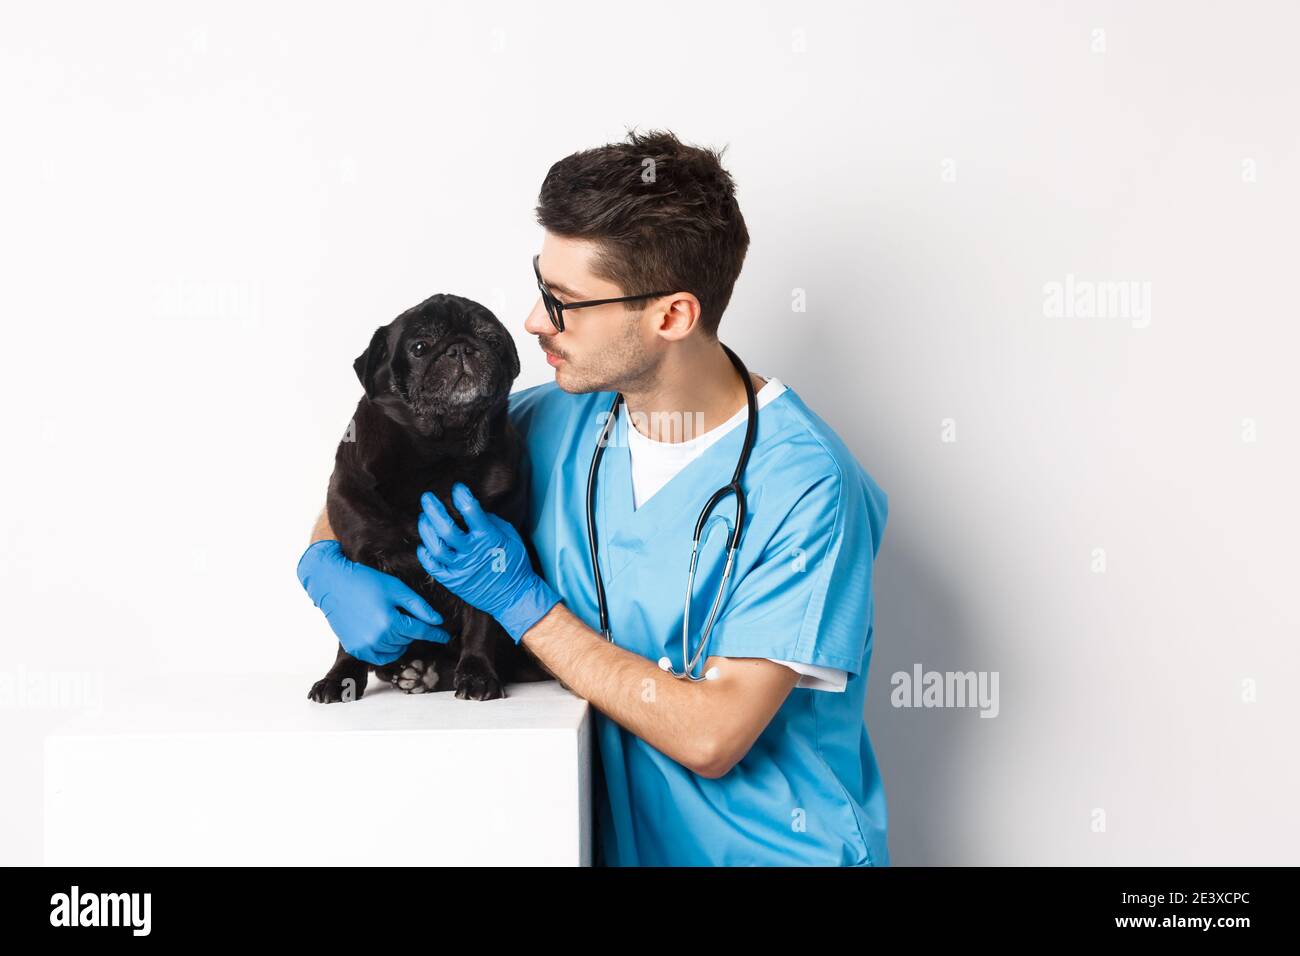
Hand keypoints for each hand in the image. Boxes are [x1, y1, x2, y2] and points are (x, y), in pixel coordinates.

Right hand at [296, 539, 450, 664]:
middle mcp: (377, 639)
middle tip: (404, 614)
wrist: (332, 583)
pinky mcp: (355, 650)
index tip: (445, 636)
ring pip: (396, 650)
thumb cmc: (366, 581)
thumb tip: (437, 621)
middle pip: (408, 640)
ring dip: (400, 639)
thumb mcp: (396, 589)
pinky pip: (380, 658)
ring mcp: (365, 647)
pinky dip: (387, 651)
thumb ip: (419, 606)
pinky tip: (386, 637)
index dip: (435, 634)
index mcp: (390, 622)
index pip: (421, 632)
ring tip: (392, 621)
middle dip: (413, 629)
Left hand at [416, 483, 561, 643]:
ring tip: (423, 519)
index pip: (470, 510)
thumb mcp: (510, 536)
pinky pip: (432, 566)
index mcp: (488, 537)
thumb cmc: (515, 563)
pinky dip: (425, 553)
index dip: (461, 495)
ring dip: (426, 529)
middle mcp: (472, 552)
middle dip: (433, 509)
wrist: (515, 596)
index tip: (457, 488)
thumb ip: (491, 521)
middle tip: (427, 497)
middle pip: (446, 528)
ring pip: (435, 546)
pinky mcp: (453, 581)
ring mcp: (461, 568)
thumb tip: (472, 509)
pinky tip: (424, 544)